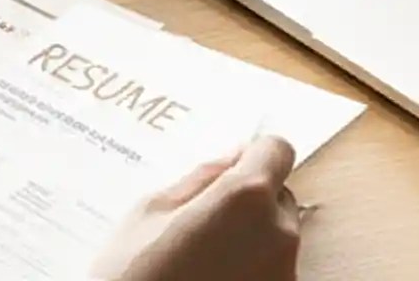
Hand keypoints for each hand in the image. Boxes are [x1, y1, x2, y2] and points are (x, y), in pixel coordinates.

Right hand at [90, 135, 300, 280]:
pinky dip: (249, 268)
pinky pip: (271, 268)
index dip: (253, 154)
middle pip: (277, 195)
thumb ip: (200, 178)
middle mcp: (278, 232)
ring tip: (201, 259)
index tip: (229, 169)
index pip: (277, 149)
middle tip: (201, 222)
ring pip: (275, 235)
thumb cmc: (134, 276)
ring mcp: (284, 272)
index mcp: (245, 197)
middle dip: (248, 201)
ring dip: (249, 237)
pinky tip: (212, 278)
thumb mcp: (151, 211)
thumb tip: (231, 158)